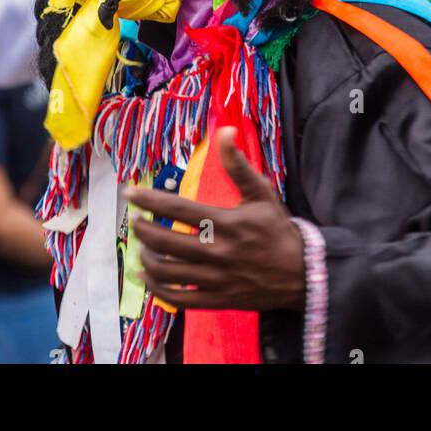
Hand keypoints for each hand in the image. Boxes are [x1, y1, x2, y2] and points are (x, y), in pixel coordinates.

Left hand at [125, 126, 304, 311]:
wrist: (300, 273)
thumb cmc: (277, 230)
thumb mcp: (261, 193)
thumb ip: (238, 165)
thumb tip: (226, 131)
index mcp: (226, 223)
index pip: (178, 209)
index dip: (150, 200)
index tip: (130, 192)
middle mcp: (217, 252)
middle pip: (165, 242)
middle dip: (143, 229)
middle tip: (135, 220)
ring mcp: (215, 279)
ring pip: (168, 272)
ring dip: (147, 258)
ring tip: (142, 246)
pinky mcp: (216, 299)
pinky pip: (178, 298)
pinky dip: (157, 289)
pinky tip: (148, 277)